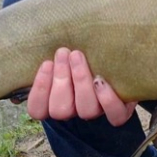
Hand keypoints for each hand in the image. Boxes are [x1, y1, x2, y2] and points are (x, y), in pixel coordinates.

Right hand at [18, 47, 136, 125]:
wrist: (118, 70)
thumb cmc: (83, 58)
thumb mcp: (65, 59)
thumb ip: (53, 57)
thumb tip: (41, 41)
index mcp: (56, 102)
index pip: (37, 109)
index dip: (39, 89)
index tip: (46, 63)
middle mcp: (74, 112)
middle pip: (60, 110)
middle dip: (60, 79)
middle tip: (63, 52)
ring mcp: (97, 114)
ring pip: (86, 110)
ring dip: (80, 81)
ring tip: (78, 56)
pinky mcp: (119, 112)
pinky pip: (114, 115)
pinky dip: (107, 99)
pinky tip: (101, 79)